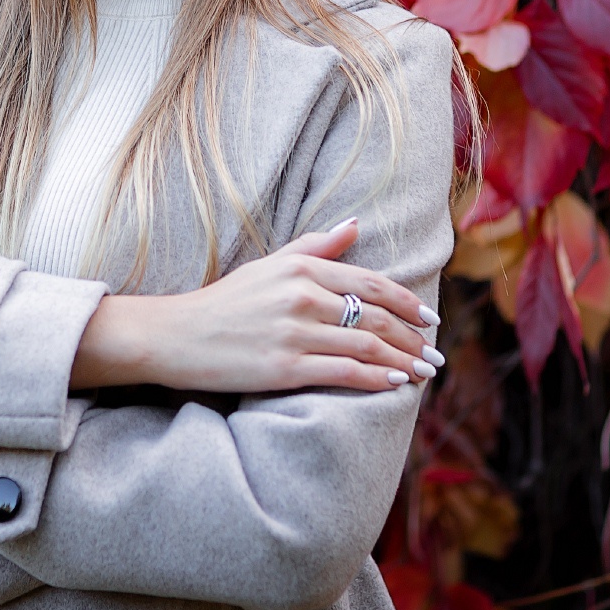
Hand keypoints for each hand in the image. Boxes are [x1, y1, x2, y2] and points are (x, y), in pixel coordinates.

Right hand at [71, 218, 444, 394]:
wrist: (174, 336)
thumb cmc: (223, 302)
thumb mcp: (268, 265)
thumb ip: (314, 247)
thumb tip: (355, 224)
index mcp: (300, 268)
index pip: (371, 283)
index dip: (407, 302)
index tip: (430, 318)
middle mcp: (301, 296)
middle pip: (376, 316)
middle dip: (413, 337)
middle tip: (435, 353)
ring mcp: (294, 332)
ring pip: (367, 346)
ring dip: (403, 361)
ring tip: (423, 372)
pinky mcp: (284, 368)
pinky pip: (343, 373)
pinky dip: (375, 378)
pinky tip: (394, 384)